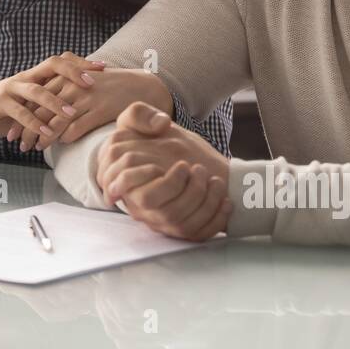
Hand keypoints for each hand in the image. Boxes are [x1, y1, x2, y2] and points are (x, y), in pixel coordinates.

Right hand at [0, 52, 104, 140]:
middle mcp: (25, 78)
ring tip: (72, 113)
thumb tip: (73, 118)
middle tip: (93, 82)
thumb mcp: (26, 106)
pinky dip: (35, 123)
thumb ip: (46, 109)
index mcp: (33, 76)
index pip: (61, 62)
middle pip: (52, 65)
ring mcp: (11, 89)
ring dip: (56, 102)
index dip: (82, 63)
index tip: (103, 67)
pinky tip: (47, 134)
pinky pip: (20, 112)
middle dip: (74, 72)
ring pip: (37, 90)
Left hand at [13, 67, 173, 151]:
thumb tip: (45, 106)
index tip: (12, 129)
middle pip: (41, 111)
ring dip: (42, 138)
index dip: (22, 115)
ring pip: (55, 122)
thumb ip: (65, 88)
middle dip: (27, 129)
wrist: (141, 85)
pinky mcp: (98, 111)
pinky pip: (75, 129)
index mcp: (66, 77)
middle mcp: (72, 87)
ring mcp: (85, 99)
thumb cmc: (110, 85)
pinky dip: (64, 139)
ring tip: (34, 149)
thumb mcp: (83, 80)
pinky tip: (58, 146)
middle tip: (18, 144)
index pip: (36, 98)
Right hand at [95, 102, 231, 240]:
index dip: (157, 177)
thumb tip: (160, 124)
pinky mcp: (180, 230)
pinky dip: (215, 218)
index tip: (180, 164)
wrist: (178, 158)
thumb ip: (139, 114)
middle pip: (156, 205)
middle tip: (197, 169)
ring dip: (203, 199)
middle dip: (183, 187)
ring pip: (178, 220)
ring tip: (214, 180)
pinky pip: (196, 234)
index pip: (131, 187)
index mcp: (124, 179)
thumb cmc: (155, 140)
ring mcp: (159, 220)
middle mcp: (139, 205)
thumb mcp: (138, 119)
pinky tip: (225, 201)